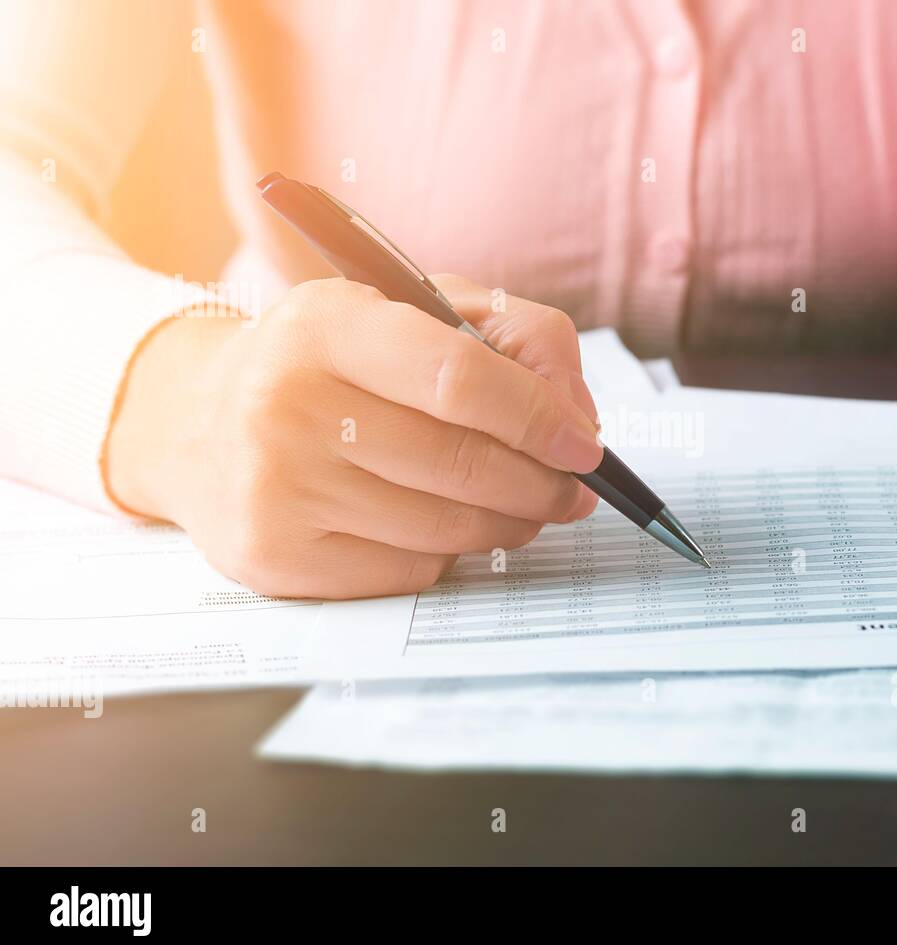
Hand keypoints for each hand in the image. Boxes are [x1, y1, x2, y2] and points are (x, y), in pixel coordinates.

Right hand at [106, 276, 602, 597]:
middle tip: (573, 490)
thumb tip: (577, 419)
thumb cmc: (331, 363)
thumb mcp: (413, 311)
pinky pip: (409, 571)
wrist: (200, 423)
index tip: (585, 447)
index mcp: (325, 326)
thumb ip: (514, 338)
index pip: (459, 380)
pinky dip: (449, 554)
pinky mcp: (276, 559)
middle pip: (461, 465)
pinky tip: (444, 526)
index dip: (539, 419)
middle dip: (542, 484)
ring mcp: (276, 490)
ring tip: (525, 507)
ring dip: (509, 523)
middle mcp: (287, 406)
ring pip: (445, 529)